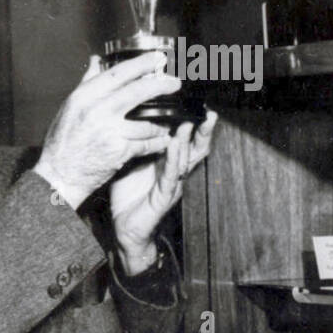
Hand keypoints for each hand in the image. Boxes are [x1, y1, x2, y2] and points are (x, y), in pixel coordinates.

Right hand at [34, 53, 181, 208]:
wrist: (59, 175)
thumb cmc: (63, 141)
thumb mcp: (70, 107)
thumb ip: (87, 82)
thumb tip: (97, 60)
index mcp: (84, 97)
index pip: (117, 74)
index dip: (141, 64)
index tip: (157, 58)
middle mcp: (97, 111)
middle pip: (137, 92)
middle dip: (161, 85)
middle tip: (175, 83)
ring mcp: (109, 132)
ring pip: (146, 122)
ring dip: (160, 123)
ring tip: (167, 122)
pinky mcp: (118, 152)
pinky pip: (146, 144)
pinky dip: (157, 142)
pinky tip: (163, 140)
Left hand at [111, 111, 216, 272]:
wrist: (123, 229)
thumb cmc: (128, 195)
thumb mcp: (130, 161)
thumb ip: (135, 141)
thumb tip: (128, 115)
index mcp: (167, 160)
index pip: (185, 138)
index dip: (193, 121)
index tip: (195, 102)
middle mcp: (174, 170)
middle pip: (195, 147)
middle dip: (204, 129)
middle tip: (208, 110)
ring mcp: (172, 184)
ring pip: (186, 159)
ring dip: (188, 140)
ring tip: (190, 121)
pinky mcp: (164, 196)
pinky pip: (171, 175)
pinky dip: (173, 159)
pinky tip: (174, 145)